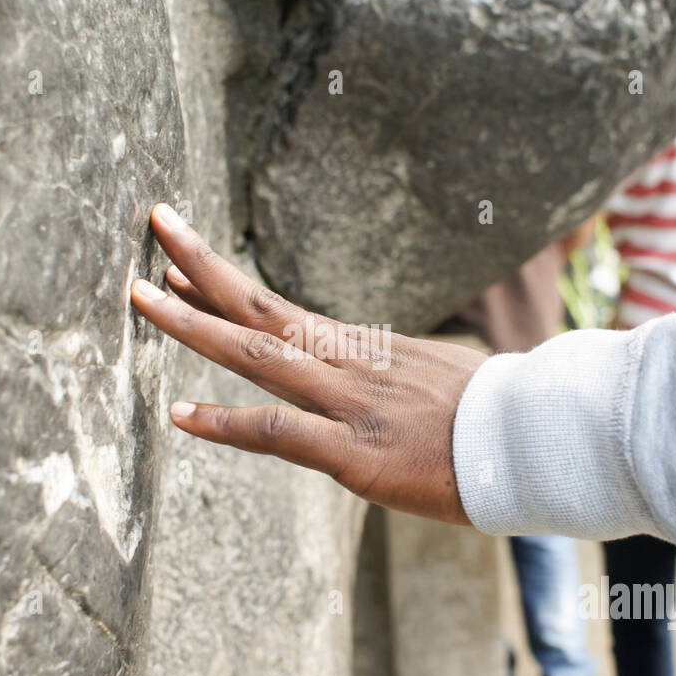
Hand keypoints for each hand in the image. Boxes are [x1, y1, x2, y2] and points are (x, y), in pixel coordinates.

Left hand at [129, 203, 487, 525]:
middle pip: (260, 308)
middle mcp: (347, 363)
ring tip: (139, 297)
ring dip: (194, 324)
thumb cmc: (492, 415)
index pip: (278, 309)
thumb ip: (393, 370)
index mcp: (363, 348)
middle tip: (155, 223)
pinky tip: (179, 413)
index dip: (226, 282)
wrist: (535, 443)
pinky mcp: (353, 453)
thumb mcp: (437, 373)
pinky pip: (278, 432)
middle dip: (201, 265)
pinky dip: (225, 422)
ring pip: (258, 355)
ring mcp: (347, 404)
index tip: (182, 256)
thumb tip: (379, 365)